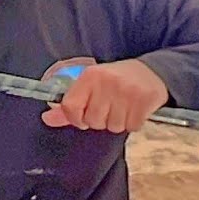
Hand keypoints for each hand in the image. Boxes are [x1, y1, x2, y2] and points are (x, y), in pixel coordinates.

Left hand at [41, 59, 168, 132]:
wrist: (152, 71)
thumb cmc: (116, 81)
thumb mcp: (91, 86)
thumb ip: (69, 106)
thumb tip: (46, 119)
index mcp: (90, 76)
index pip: (70, 107)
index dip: (76, 118)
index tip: (84, 116)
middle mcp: (107, 81)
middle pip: (93, 121)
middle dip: (101, 120)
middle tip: (110, 106)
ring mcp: (127, 91)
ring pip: (113, 127)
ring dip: (118, 122)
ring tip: (124, 107)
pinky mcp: (145, 100)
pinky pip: (131, 127)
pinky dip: (133, 123)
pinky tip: (135, 110)